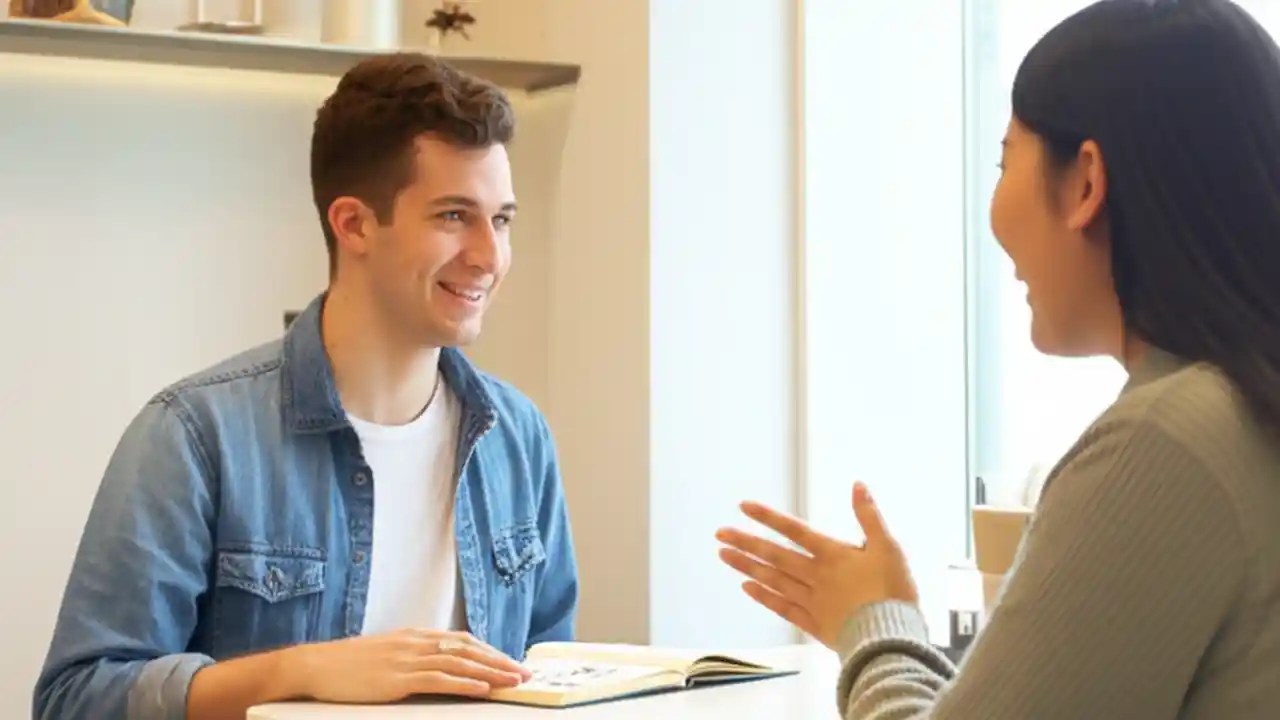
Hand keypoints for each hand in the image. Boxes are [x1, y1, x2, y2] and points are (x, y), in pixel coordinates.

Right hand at [286, 629, 532, 702]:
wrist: (314, 666)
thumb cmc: (347, 666)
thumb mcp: (386, 655)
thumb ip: (412, 657)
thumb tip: (438, 668)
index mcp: (415, 636)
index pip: (462, 640)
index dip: (489, 651)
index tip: (510, 661)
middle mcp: (416, 642)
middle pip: (468, 649)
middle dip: (499, 661)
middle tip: (524, 672)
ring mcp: (407, 659)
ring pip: (460, 663)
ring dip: (491, 672)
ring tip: (513, 680)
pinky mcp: (397, 678)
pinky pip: (438, 679)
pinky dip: (464, 683)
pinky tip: (482, 689)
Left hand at [715, 482, 918, 647]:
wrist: (891, 639)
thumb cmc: (893, 592)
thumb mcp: (889, 547)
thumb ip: (870, 516)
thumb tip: (858, 485)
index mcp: (833, 555)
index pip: (794, 530)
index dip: (768, 517)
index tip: (743, 507)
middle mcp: (816, 576)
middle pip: (775, 555)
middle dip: (745, 542)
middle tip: (720, 533)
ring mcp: (812, 601)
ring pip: (773, 580)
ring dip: (747, 566)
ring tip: (724, 556)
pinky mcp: (815, 624)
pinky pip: (783, 608)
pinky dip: (764, 598)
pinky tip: (747, 589)